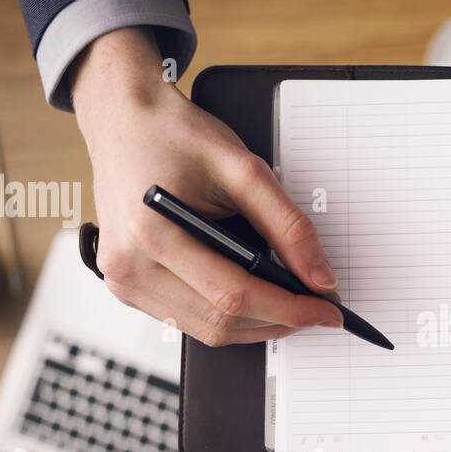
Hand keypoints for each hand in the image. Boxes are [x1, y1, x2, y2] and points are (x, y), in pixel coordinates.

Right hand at [70, 27, 342, 345]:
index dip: (289, 308)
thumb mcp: (243, 169)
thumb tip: (320, 279)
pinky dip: (227, 316)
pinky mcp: (126, 287)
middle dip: (279, 320)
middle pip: (221, 321)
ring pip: (206, 330)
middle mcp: (127, 266)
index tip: (328, 309)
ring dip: (256, 324)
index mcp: (150, 232)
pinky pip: (186, 320)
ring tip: (291, 304)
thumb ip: (287, 226)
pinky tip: (254, 298)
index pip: (233, 295)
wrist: (124, 120)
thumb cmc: (175, 136)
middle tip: (318, 307)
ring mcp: (122, 281)